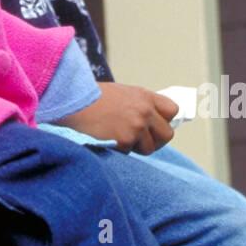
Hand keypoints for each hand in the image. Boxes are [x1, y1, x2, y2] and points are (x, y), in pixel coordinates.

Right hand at [56, 82, 178, 153]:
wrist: (73, 102)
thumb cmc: (93, 98)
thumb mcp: (122, 93)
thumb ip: (140, 105)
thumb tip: (153, 120)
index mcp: (145, 96)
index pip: (172, 110)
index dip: (165, 119)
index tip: (157, 124)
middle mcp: (144, 111)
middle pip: (167, 134)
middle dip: (156, 139)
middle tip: (142, 139)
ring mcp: (136, 127)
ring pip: (149, 148)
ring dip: (136, 146)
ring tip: (119, 136)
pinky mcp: (125, 141)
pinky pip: (129, 152)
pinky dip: (119, 149)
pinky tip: (107, 137)